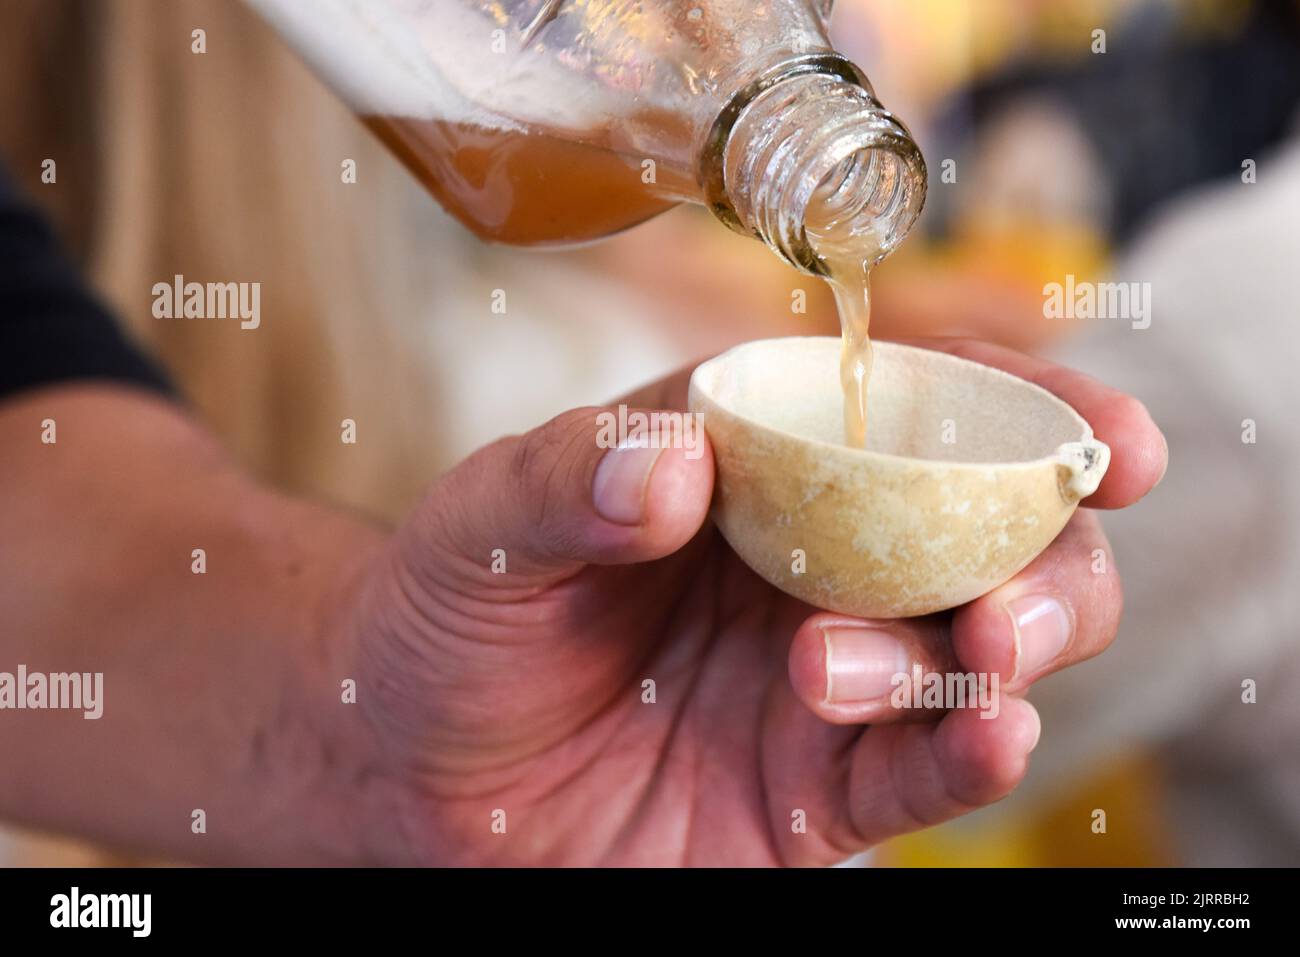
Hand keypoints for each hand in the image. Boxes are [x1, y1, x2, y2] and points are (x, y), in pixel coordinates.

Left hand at [328, 339, 1166, 865]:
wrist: (411, 759)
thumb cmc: (454, 609)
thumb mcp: (485, 520)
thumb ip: (567, 478)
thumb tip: (671, 470)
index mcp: (765, 461)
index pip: (919, 412)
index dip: (1030, 413)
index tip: (1107, 434)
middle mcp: (821, 561)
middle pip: (997, 539)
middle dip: (1045, 559)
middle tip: (1005, 600)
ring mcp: (827, 679)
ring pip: (980, 657)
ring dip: (995, 656)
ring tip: (897, 666)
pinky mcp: (814, 791)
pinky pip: (919, 773)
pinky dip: (972, 755)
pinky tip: (987, 735)